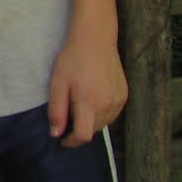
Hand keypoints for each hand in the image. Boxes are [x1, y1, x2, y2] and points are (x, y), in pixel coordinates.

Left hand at [48, 22, 127, 145]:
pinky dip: (102, 114)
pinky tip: (93, 101)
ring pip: (104, 123)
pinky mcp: (125, 95)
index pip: (83, 135)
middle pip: (93, 130)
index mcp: (89, 103)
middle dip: (79, 131)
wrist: (95, 39)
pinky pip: (113, 113)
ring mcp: (119, 100)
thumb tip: (56, 133)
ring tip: (79, 108)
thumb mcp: (57, 84)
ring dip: (91, 123)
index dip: (72, 142)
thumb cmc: (72, 60)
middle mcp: (108, 105)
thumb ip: (56, 111)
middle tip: (67, 120)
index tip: (62, 140)